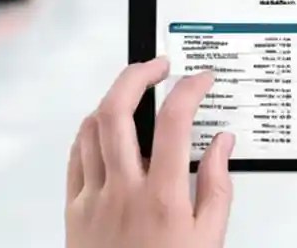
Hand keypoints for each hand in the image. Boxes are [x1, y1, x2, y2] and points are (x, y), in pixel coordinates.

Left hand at [66, 57, 235, 247]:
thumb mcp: (209, 238)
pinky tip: (105, 131)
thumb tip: (221, 145)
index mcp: (162, 197)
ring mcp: (93, 199)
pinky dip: (89, 133)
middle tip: (157, 66)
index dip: (189, 89)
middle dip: (137, 74)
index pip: (173, 121)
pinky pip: (75, 157)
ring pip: (90, 128)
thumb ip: (217, 186)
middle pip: (117, 111)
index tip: (199, 80)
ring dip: (112, 100)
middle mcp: (123, 191)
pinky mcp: (74, 210)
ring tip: (133, 95)